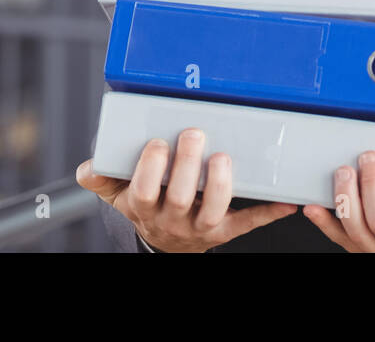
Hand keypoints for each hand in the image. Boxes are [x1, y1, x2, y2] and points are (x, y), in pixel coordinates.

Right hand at [76, 128, 296, 251]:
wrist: (166, 239)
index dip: (151, 168)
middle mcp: (172, 219)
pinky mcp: (226, 229)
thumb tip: (88, 167)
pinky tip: (286, 199)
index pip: (143, 191)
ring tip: (223, 157)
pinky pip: (249, 222)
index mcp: (143, 207)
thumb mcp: (117, 192)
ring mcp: (201, 227)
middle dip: (187, 166)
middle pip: (179, 198)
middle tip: (194, 133)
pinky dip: (269, 211)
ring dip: (220, 185)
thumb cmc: (145, 201)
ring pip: (212, 211)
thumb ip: (100, 177)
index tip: (158, 142)